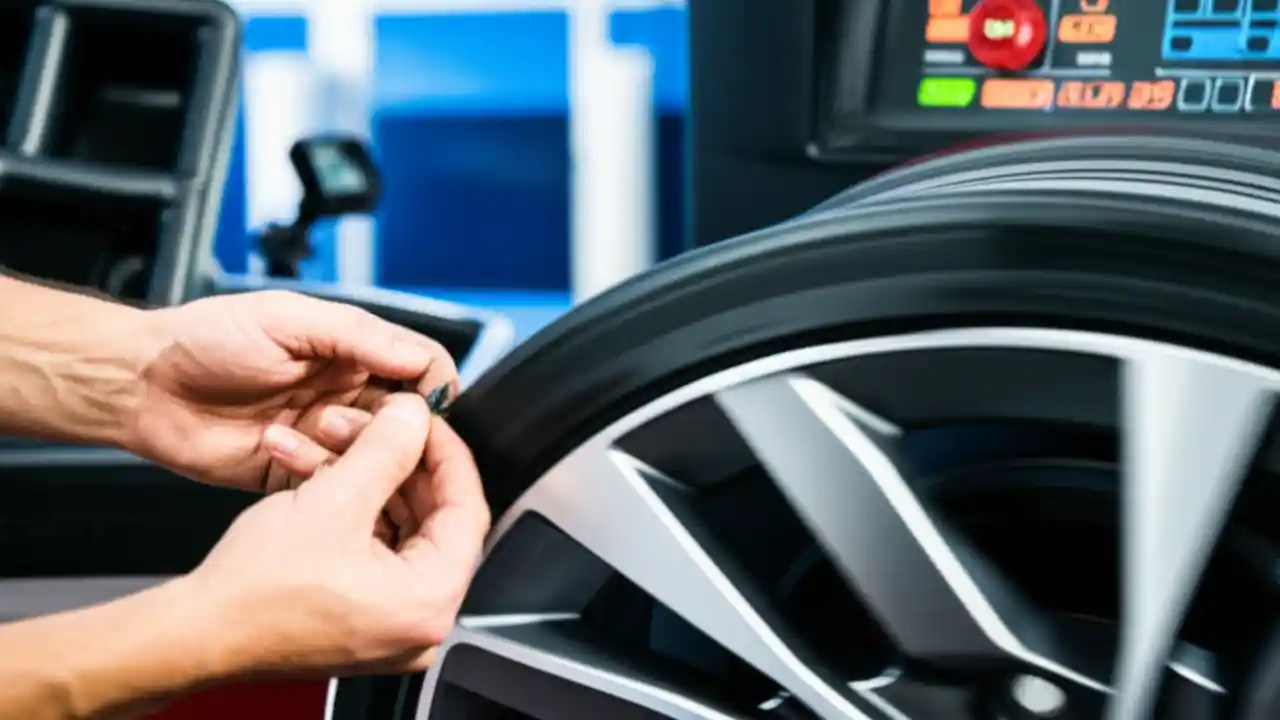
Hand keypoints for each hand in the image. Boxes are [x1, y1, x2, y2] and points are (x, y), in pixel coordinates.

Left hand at [126, 291, 457, 490]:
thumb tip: (419, 358)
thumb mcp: (287, 320)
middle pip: (408, 419)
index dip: (433, 388)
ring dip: (353, 450)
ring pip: (375, 457)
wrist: (142, 385)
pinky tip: (281, 449)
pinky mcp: (297, 474)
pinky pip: (333, 486)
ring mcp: (323, 436)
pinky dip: (320, 476)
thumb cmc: (206, 339)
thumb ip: (356, 336)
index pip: (421, 368)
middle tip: (360, 420)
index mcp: (352, 351)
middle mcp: (346, 394)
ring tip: (311, 429)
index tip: (430, 406)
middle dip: (396, 427)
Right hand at [186, 393, 489, 677]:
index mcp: (429, 601)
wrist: (194, 634)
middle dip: (389, 459)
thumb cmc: (254, 593)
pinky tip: (311, 470)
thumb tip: (416, 416)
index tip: (426, 418)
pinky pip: (370, 546)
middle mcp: (420, 620)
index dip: (444, 451)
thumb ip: (387, 450)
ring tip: (322, 439)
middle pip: (429, 514)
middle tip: (366, 422)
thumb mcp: (333, 500)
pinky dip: (346, 506)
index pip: (466, 508)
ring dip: (358, 474)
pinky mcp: (361, 614)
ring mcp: (391, 620)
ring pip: (394, 522)